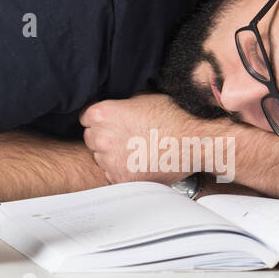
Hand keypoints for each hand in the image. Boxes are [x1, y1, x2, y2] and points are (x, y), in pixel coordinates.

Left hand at [79, 94, 223, 184]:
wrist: (193, 141)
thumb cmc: (173, 117)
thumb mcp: (142, 98)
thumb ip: (121, 105)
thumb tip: (117, 111)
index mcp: (102, 114)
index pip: (85, 118)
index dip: (100, 121)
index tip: (111, 124)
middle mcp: (101, 138)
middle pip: (91, 139)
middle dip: (105, 138)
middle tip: (127, 138)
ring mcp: (110, 161)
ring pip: (102, 159)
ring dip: (114, 156)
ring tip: (137, 151)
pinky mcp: (121, 179)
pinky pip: (114, 175)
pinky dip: (125, 171)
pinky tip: (141, 163)